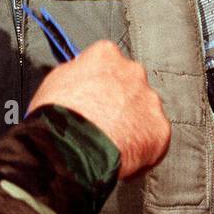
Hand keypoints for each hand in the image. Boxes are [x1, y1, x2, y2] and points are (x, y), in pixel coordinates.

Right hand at [27, 40, 169, 178]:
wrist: (71, 149)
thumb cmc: (56, 116)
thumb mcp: (54, 81)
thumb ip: (75, 74)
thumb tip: (80, 78)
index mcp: (106, 55)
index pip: (108, 62)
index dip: (99, 82)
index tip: (93, 96)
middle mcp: (133, 72)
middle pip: (130, 84)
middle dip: (120, 101)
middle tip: (103, 121)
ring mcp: (150, 101)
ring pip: (145, 111)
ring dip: (133, 123)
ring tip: (111, 143)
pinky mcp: (160, 130)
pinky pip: (154, 138)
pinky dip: (142, 148)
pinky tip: (122, 158)